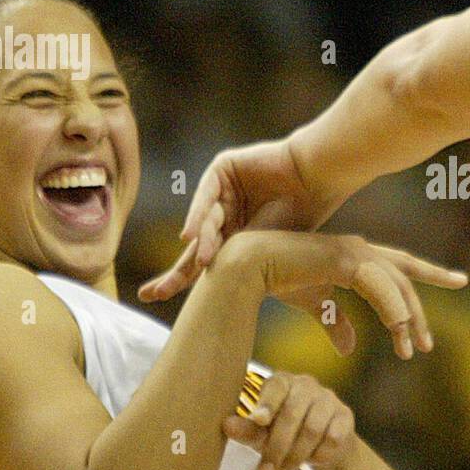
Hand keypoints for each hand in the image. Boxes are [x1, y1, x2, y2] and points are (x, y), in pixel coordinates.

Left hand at [140, 139, 341, 302]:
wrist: (318, 181)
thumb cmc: (303, 217)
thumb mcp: (266, 250)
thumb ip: (238, 264)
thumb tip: (216, 300)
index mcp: (237, 235)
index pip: (204, 261)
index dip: (180, 279)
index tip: (152, 298)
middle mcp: (226, 212)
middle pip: (195, 245)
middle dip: (176, 271)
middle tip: (151, 294)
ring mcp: (223, 190)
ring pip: (204, 221)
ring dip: (204, 243)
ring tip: (202, 262)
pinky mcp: (223, 169)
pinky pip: (207, 194)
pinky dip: (199, 214)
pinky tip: (192, 234)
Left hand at [223, 371, 355, 469]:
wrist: (321, 444)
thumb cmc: (283, 433)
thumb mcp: (262, 434)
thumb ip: (247, 429)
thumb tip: (226, 425)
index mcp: (282, 382)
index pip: (276, 387)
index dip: (267, 403)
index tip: (259, 420)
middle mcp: (306, 384)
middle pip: (292, 414)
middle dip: (277, 446)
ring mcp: (328, 398)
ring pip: (312, 428)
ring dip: (296, 455)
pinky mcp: (345, 415)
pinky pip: (333, 437)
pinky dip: (320, 454)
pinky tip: (312, 460)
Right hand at [226, 229, 465, 358]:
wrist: (248, 267)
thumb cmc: (279, 280)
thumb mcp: (315, 306)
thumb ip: (335, 324)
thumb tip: (351, 348)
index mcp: (358, 256)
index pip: (403, 265)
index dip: (432, 272)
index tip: (460, 280)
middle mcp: (361, 249)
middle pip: (405, 280)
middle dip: (419, 313)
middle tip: (427, 345)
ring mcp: (354, 252)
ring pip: (396, 288)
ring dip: (406, 320)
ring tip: (410, 351)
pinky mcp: (343, 261)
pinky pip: (379, 288)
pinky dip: (392, 310)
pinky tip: (400, 330)